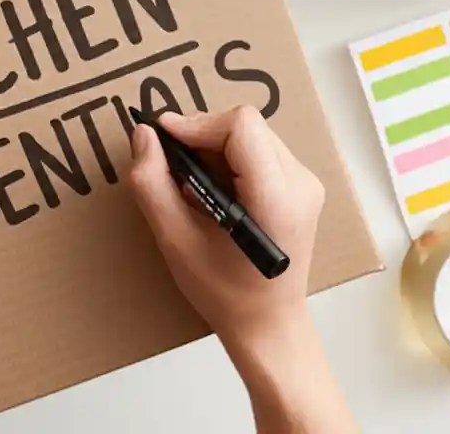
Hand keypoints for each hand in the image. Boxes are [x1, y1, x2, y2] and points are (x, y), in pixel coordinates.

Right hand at [127, 106, 323, 343]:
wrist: (268, 324)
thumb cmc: (225, 293)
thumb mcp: (176, 241)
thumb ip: (153, 184)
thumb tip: (144, 135)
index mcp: (277, 199)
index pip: (241, 126)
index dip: (196, 124)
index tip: (162, 139)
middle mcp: (300, 183)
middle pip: (245, 125)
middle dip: (202, 137)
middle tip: (172, 169)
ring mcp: (305, 183)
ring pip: (251, 133)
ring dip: (213, 149)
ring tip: (191, 186)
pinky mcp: (300, 186)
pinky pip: (259, 149)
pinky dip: (228, 159)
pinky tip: (212, 191)